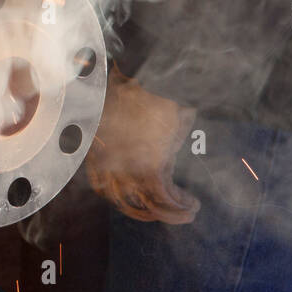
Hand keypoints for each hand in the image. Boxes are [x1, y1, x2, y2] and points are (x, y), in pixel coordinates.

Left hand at [86, 70, 200, 223]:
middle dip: (149, 213)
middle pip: (125, 203)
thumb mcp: (127, 119)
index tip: (142, 203)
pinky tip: (192, 205)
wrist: (147, 77)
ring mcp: (129, 168)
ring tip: (187, 213)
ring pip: (147, 205)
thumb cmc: (135, 92)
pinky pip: (164, 197)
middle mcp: (110, 167)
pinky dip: (179, 206)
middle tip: (169, 214)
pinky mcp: (151, 167)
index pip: (106, 189)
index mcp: (99, 155)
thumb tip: (149, 150)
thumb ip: (132, 141)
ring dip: (169, 214)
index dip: (124, 200)